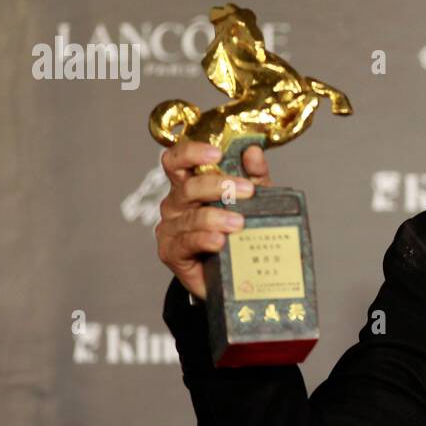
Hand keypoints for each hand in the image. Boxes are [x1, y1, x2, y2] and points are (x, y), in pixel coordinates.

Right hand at [155, 144, 272, 298]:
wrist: (231, 273)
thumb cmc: (237, 231)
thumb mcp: (251, 200)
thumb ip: (254, 176)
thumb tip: (254, 152)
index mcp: (189, 185)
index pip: (177, 161)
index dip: (191, 153)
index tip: (216, 153)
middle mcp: (175, 204)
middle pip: (188, 187)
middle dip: (218, 186)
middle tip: (246, 191)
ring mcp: (171, 229)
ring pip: (190, 217)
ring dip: (215, 217)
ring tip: (238, 222)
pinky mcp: (172, 253)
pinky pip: (186, 243)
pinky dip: (203, 240)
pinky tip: (218, 241)